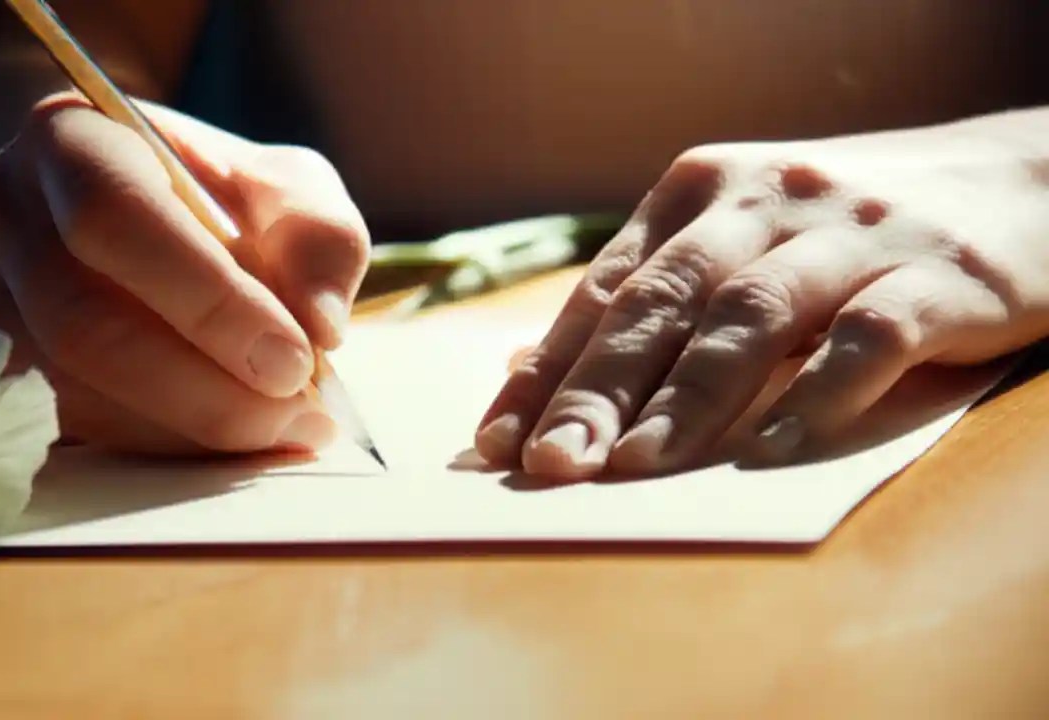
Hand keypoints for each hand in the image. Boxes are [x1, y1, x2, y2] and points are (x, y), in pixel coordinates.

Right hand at [0, 92, 369, 454]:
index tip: (296, 360)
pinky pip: (70, 428)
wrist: (153, 214)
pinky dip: (161, 445)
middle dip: (205, 388)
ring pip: (72, 390)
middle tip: (300, 416)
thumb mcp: (288, 187)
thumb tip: (320, 326)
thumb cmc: (223, 195)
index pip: (114, 214)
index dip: (207, 299)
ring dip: (190, 428)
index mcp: (68, 136)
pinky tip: (227, 438)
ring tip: (284, 431)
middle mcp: (2, 213)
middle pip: (83, 322)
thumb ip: (319, 239)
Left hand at [476, 126, 1048, 476]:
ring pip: (750, 315)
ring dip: (685, 397)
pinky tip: (765, 455)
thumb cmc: (852, 228)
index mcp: (705, 190)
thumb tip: (538, 370)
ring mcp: (850, 232)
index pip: (608, 288)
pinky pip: (866, 336)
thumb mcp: (745, 237)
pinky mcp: (936, 275)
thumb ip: (654, 294)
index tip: (499, 440)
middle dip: (597, 387)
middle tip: (548, 465)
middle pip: (663, 300)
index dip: (550, 366)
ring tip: (632, 469)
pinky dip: (813, 395)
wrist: (1026, 179)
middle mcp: (765, 199)